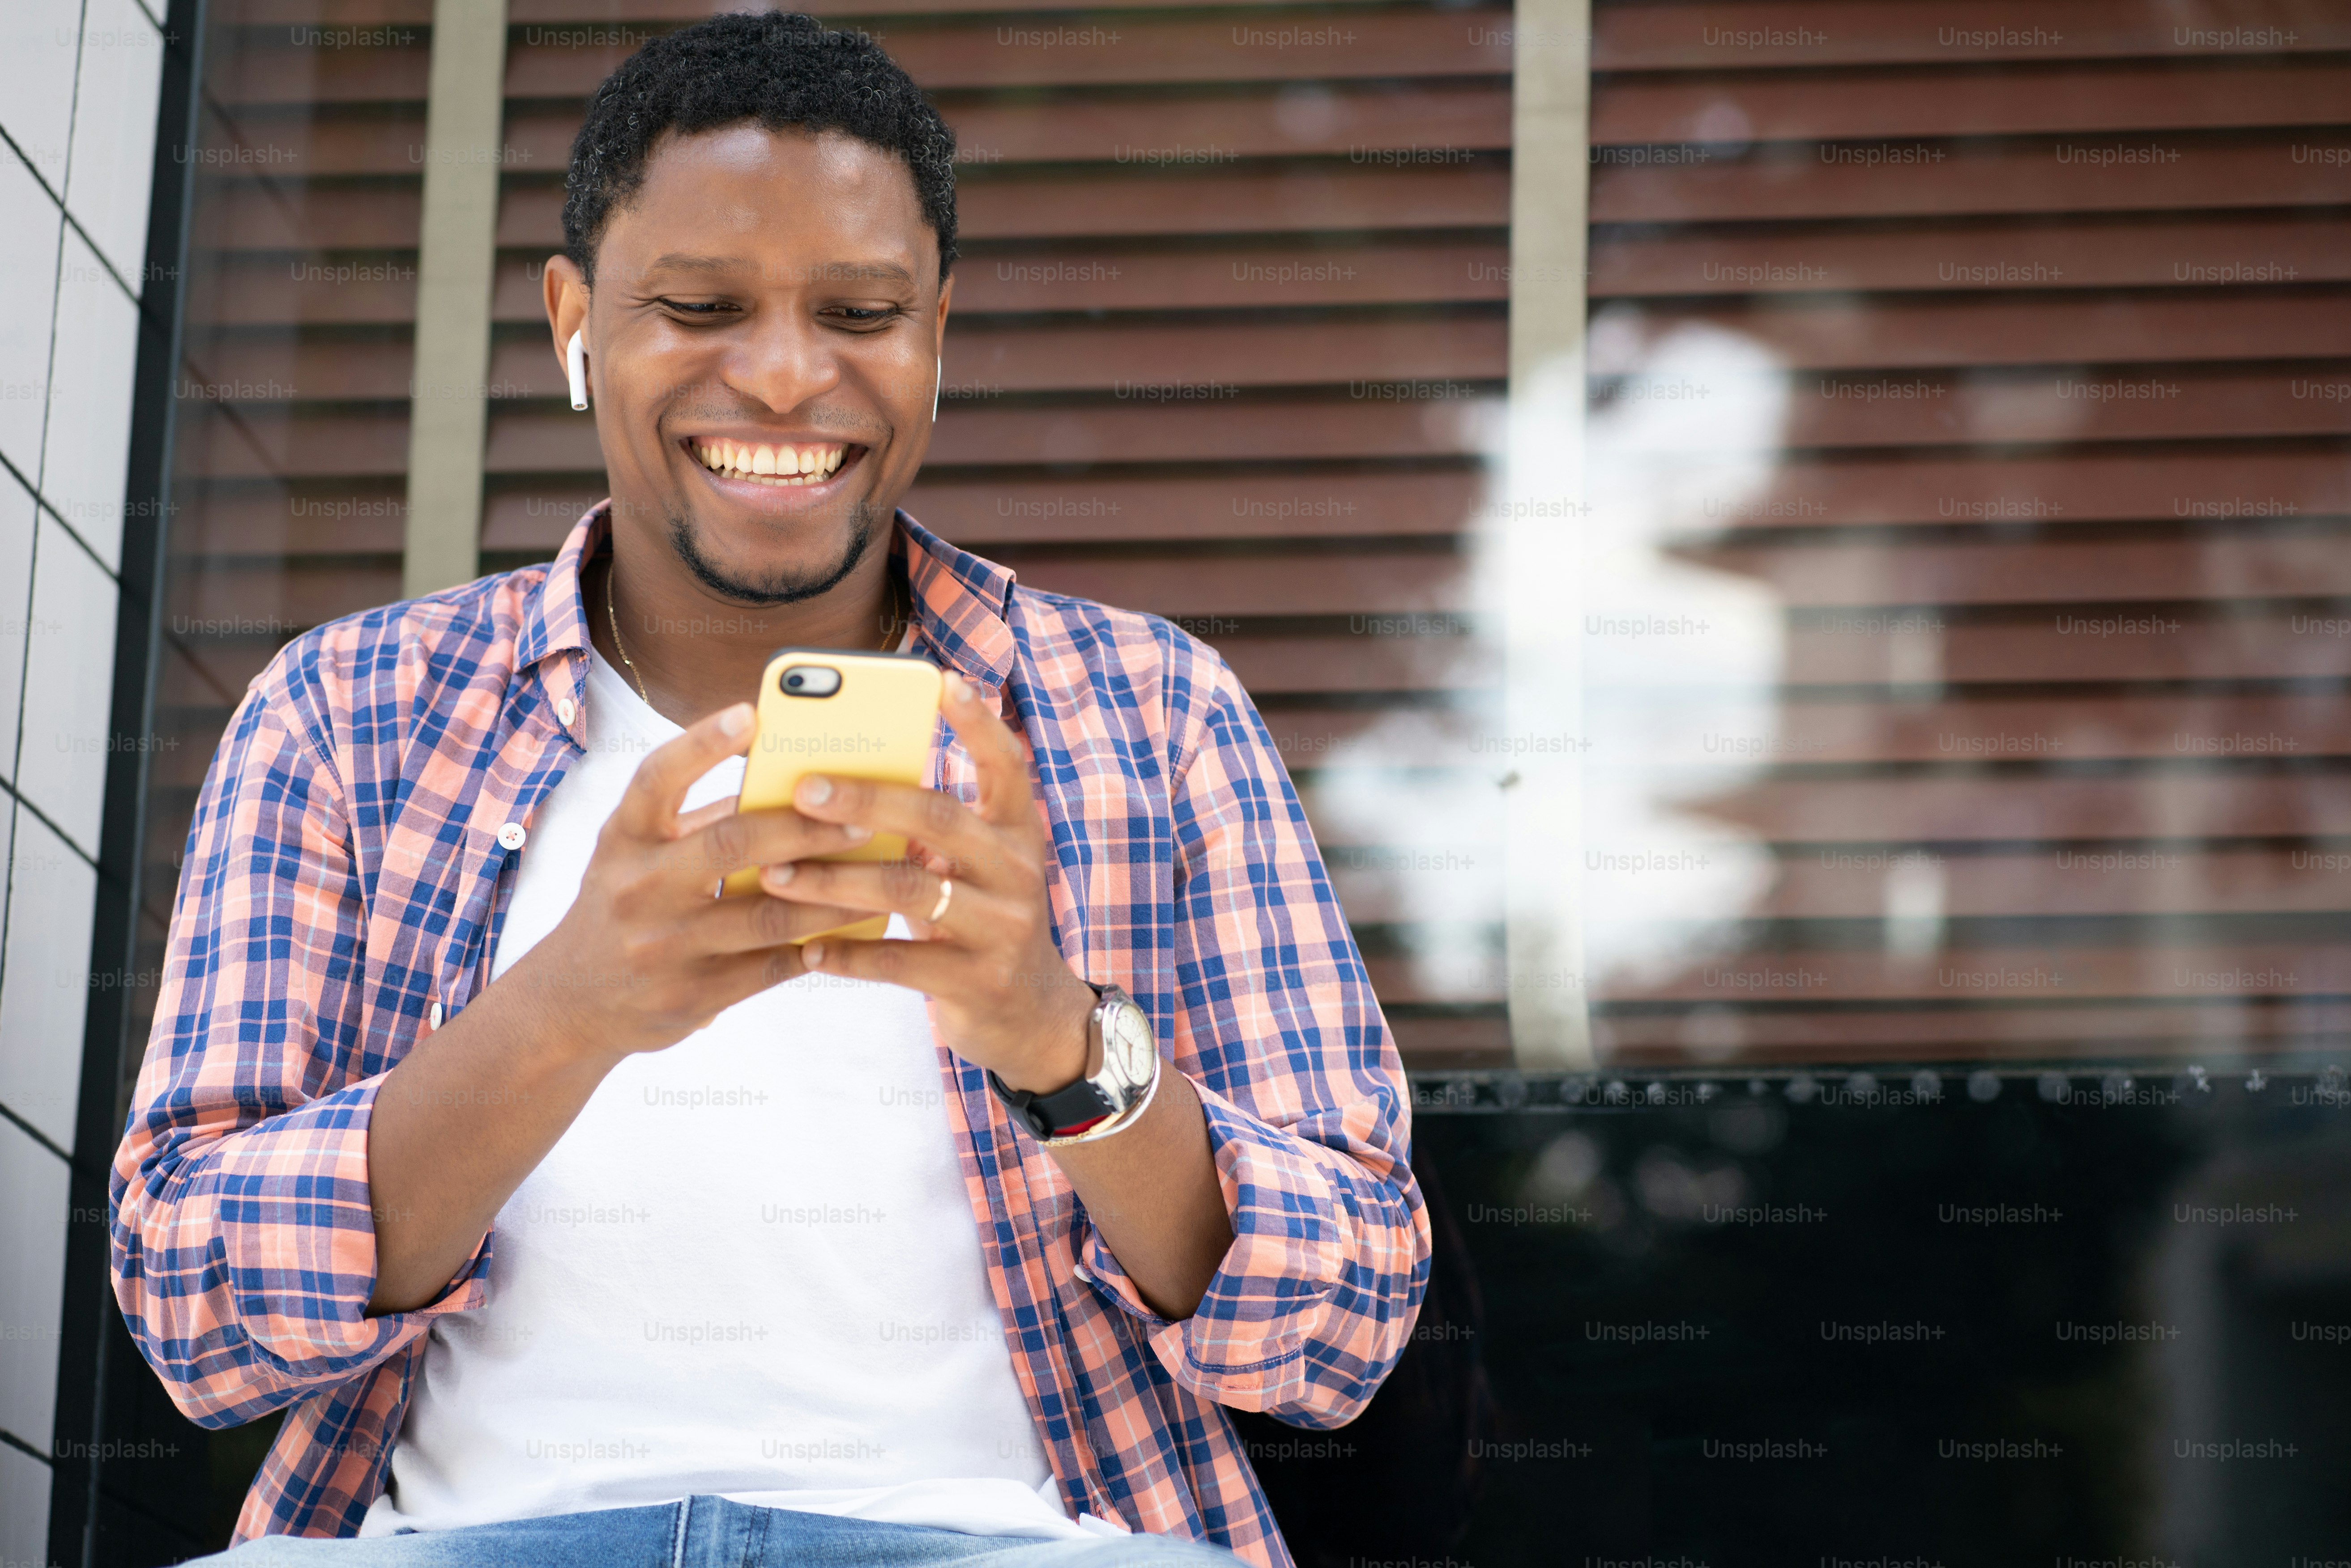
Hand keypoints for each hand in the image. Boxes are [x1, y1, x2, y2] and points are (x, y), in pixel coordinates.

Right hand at [507, 702, 869, 1061]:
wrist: (573, 1003)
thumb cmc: (627, 904)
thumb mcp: (638, 853)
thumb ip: (700, 819)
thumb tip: (788, 781)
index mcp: (624, 838)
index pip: (657, 778)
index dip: (702, 742)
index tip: (751, 713)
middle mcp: (637, 887)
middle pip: (732, 844)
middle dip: (807, 828)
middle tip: (865, 817)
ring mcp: (663, 946)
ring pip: (766, 915)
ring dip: (832, 896)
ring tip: (880, 877)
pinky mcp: (690, 997)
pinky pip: (769, 968)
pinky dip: (815, 947)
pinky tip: (853, 932)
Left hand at [759, 673, 1096, 1093]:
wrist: (1031, 1016)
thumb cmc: (980, 921)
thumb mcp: (976, 867)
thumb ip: (932, 829)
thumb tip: (839, 783)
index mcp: (1018, 832)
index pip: (1008, 764)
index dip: (979, 722)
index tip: (942, 680)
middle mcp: (1018, 871)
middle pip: (939, 819)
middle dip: (867, 799)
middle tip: (803, 788)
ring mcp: (1001, 927)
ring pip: (911, 889)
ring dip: (836, 881)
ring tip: (777, 874)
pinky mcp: (977, 981)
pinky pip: (902, 963)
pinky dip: (849, 956)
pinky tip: (807, 950)